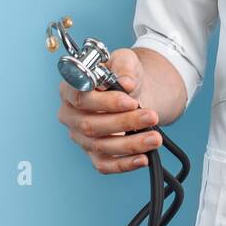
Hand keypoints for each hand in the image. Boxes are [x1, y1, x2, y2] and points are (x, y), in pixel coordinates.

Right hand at [56, 47, 160, 173]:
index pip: (81, 98)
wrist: (132, 92)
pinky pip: (104, 165)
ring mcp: (80, 137)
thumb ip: (124, 67)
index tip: (131, 101)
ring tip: (155, 138)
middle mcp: (70, 115)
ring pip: (100, 146)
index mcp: (70, 89)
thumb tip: (126, 83)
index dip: (106, 102)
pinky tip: (143, 158)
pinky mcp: (93, 153)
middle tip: (151, 117)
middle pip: (91, 125)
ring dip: (130, 144)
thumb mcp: (124, 60)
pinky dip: (124, 164)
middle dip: (124, 122)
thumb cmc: (122, 74)